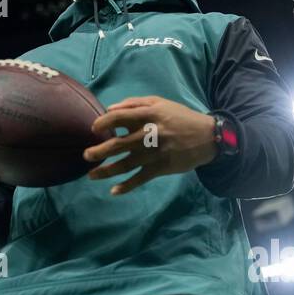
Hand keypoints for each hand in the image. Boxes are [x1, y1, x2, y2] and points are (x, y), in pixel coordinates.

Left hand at [83, 96, 217, 194]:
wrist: (207, 137)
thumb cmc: (180, 118)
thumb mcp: (160, 103)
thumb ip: (135, 104)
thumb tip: (110, 108)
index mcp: (149, 115)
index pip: (120, 117)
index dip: (104, 122)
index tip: (93, 129)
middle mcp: (150, 134)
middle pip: (119, 144)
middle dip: (99, 151)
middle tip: (86, 156)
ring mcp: (155, 153)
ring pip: (126, 164)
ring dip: (107, 171)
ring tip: (92, 175)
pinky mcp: (162, 168)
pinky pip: (141, 178)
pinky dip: (127, 186)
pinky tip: (114, 191)